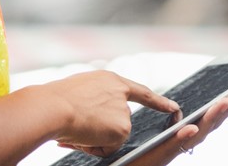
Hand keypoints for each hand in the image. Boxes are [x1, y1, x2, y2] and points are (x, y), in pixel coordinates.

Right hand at [40, 70, 179, 156]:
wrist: (54, 107)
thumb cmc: (56, 99)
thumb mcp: (79, 90)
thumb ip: (95, 99)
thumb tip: (94, 119)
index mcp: (110, 80)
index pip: (140, 92)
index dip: (157, 101)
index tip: (174, 107)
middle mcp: (121, 93)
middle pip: (120, 120)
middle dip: (103, 129)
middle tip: (80, 126)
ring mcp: (124, 111)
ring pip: (113, 136)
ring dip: (96, 138)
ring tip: (77, 128)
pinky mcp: (123, 128)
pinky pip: (109, 147)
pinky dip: (96, 147)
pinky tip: (84, 136)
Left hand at [107, 85, 227, 165]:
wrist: (126, 164)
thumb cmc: (142, 146)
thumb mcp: (161, 124)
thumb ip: (173, 112)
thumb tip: (187, 93)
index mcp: (188, 128)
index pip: (214, 111)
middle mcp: (187, 139)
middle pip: (213, 120)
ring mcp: (176, 148)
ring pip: (199, 131)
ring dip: (213, 117)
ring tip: (225, 101)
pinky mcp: (161, 155)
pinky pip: (175, 144)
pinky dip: (185, 136)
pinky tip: (192, 127)